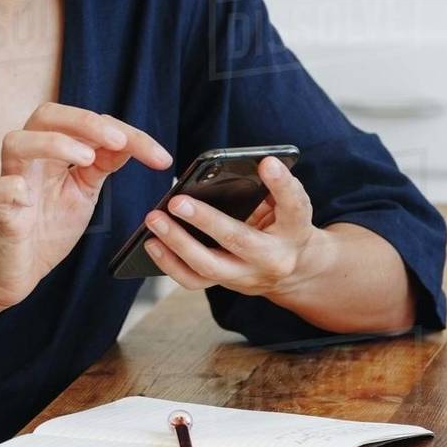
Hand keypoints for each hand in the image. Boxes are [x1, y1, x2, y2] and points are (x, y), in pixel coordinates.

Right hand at [0, 103, 172, 313]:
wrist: (16, 271)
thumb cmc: (46, 228)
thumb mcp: (85, 191)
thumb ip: (102, 164)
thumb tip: (129, 142)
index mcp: (53, 152)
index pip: (87, 125)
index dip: (127, 133)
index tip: (160, 157)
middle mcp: (31, 159)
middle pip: (46, 116)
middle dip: (85, 122)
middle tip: (119, 141)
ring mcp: (11, 182)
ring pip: (16, 141)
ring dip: (54, 144)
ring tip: (86, 159)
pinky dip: (10, 188)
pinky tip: (28, 196)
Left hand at [142, 155, 319, 296]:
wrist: (295, 270)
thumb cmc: (284, 223)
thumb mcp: (288, 203)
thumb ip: (272, 185)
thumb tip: (242, 165)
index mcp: (295, 228)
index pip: (294, 205)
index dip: (281, 184)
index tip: (266, 163)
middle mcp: (273, 257)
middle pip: (239, 240)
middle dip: (206, 221)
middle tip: (177, 201)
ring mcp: (246, 276)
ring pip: (209, 267)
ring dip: (177, 244)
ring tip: (154, 219)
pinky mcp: (226, 284)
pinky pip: (193, 280)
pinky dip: (169, 263)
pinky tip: (151, 242)